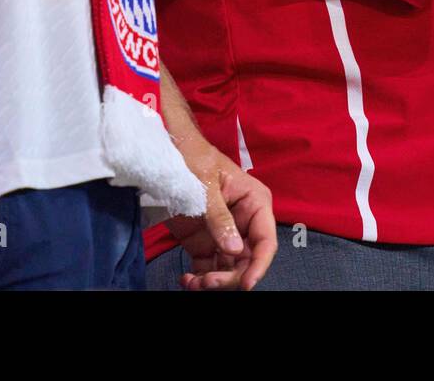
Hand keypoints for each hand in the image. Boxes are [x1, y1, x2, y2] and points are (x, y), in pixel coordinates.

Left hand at [165, 138, 276, 290]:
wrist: (167, 150)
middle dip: (231, 276)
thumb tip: (234, 250)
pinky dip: (199, 278)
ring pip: (229, 268)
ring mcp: (224, 233)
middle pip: (248, 260)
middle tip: (208, 282)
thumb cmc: (192, 158)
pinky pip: (208, 267)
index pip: (265, 240)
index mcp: (254, 202)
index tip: (246, 284)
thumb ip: (219, 218)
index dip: (259, 264)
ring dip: (213, 281)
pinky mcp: (204, 241)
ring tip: (193, 282)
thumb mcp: (205, 185)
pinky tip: (187, 279)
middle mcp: (244, 222)